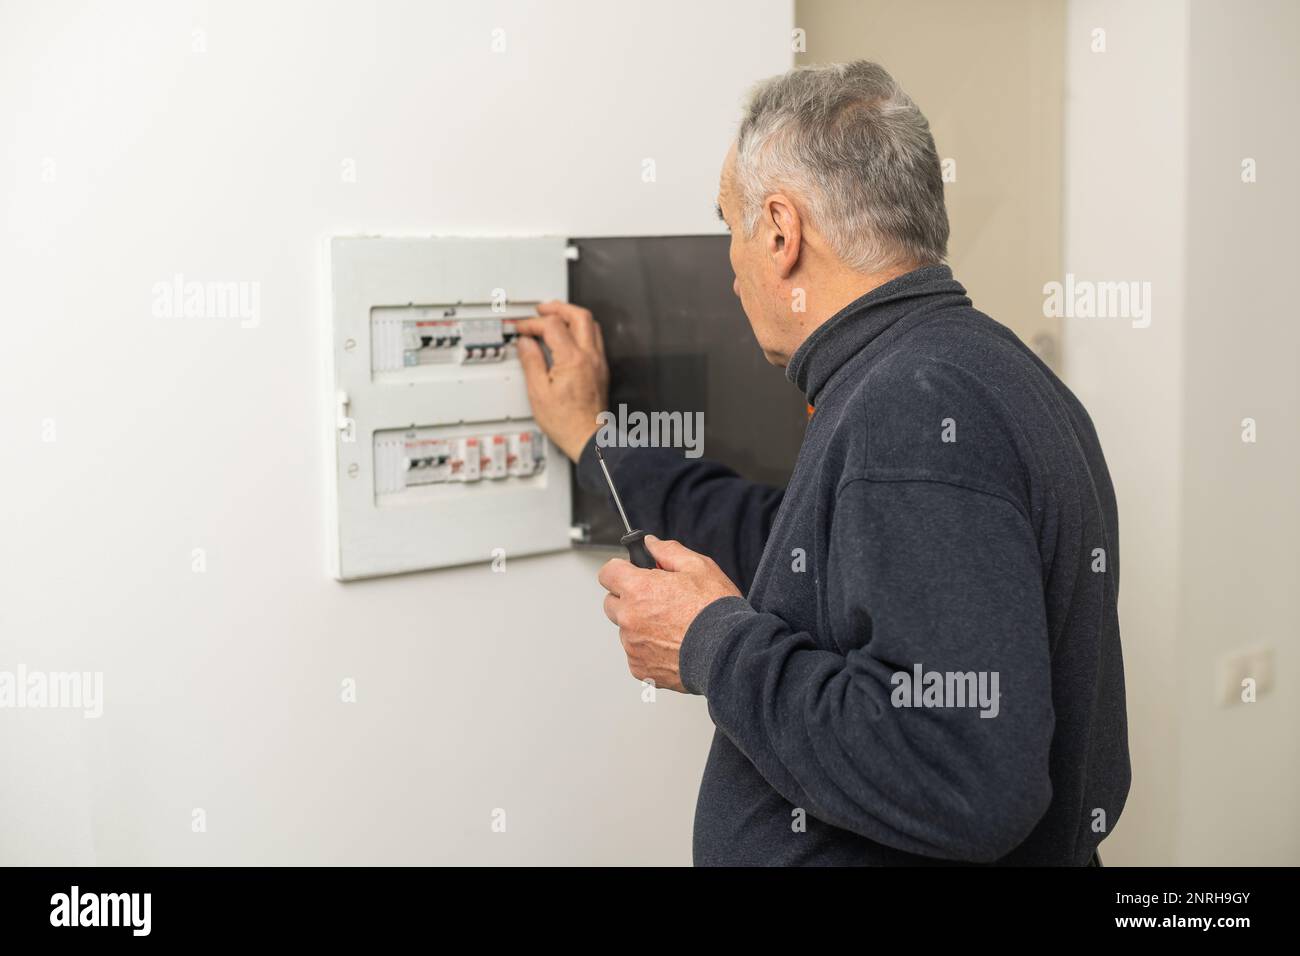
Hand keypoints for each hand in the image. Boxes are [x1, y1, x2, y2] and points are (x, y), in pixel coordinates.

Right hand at [515, 301, 609, 461]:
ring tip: (555, 318)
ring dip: (572, 316)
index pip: (552, 326)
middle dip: (557, 308)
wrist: (589, 438)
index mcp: (573, 360)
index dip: (533, 323)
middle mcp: (590, 357)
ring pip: (591, 324)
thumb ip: (531, 361)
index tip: (521, 328)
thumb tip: (525, 342)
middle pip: (579, 315)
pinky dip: (580, 330)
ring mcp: (598, 362)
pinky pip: (594, 339)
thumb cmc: (566, 422)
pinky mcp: (601, 369)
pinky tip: (568, 337)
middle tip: (541, 310)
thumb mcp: (538, 392)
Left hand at [597, 536, 741, 692]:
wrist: (728, 653)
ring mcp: (632, 645)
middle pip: (612, 602)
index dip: (621, 570)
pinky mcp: (640, 668)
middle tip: (657, 599)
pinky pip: (636, 654)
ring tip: (671, 625)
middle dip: (629, 598)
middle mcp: (629, 617)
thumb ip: (668, 551)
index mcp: (639, 589)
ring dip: (640, 625)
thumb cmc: (715, 612)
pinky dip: (648, 649)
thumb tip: (651, 543)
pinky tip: (671, 644)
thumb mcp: (698, 567)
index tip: (632, 573)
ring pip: (625, 630)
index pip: (607, 573)